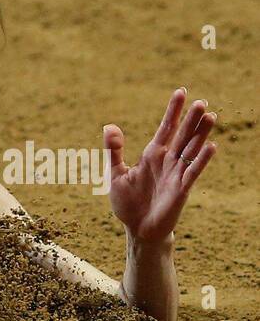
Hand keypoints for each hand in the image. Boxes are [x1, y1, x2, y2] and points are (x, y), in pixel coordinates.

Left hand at [105, 88, 216, 243]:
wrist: (137, 229)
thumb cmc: (128, 203)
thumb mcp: (115, 174)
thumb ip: (114, 151)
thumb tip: (109, 126)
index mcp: (152, 155)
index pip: (165, 128)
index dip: (173, 111)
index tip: (180, 91)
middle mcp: (167, 161)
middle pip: (182, 135)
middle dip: (190, 119)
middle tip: (201, 101)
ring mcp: (176, 174)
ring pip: (191, 150)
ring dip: (200, 134)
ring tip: (210, 116)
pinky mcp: (181, 189)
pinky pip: (192, 173)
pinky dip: (201, 160)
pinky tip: (210, 146)